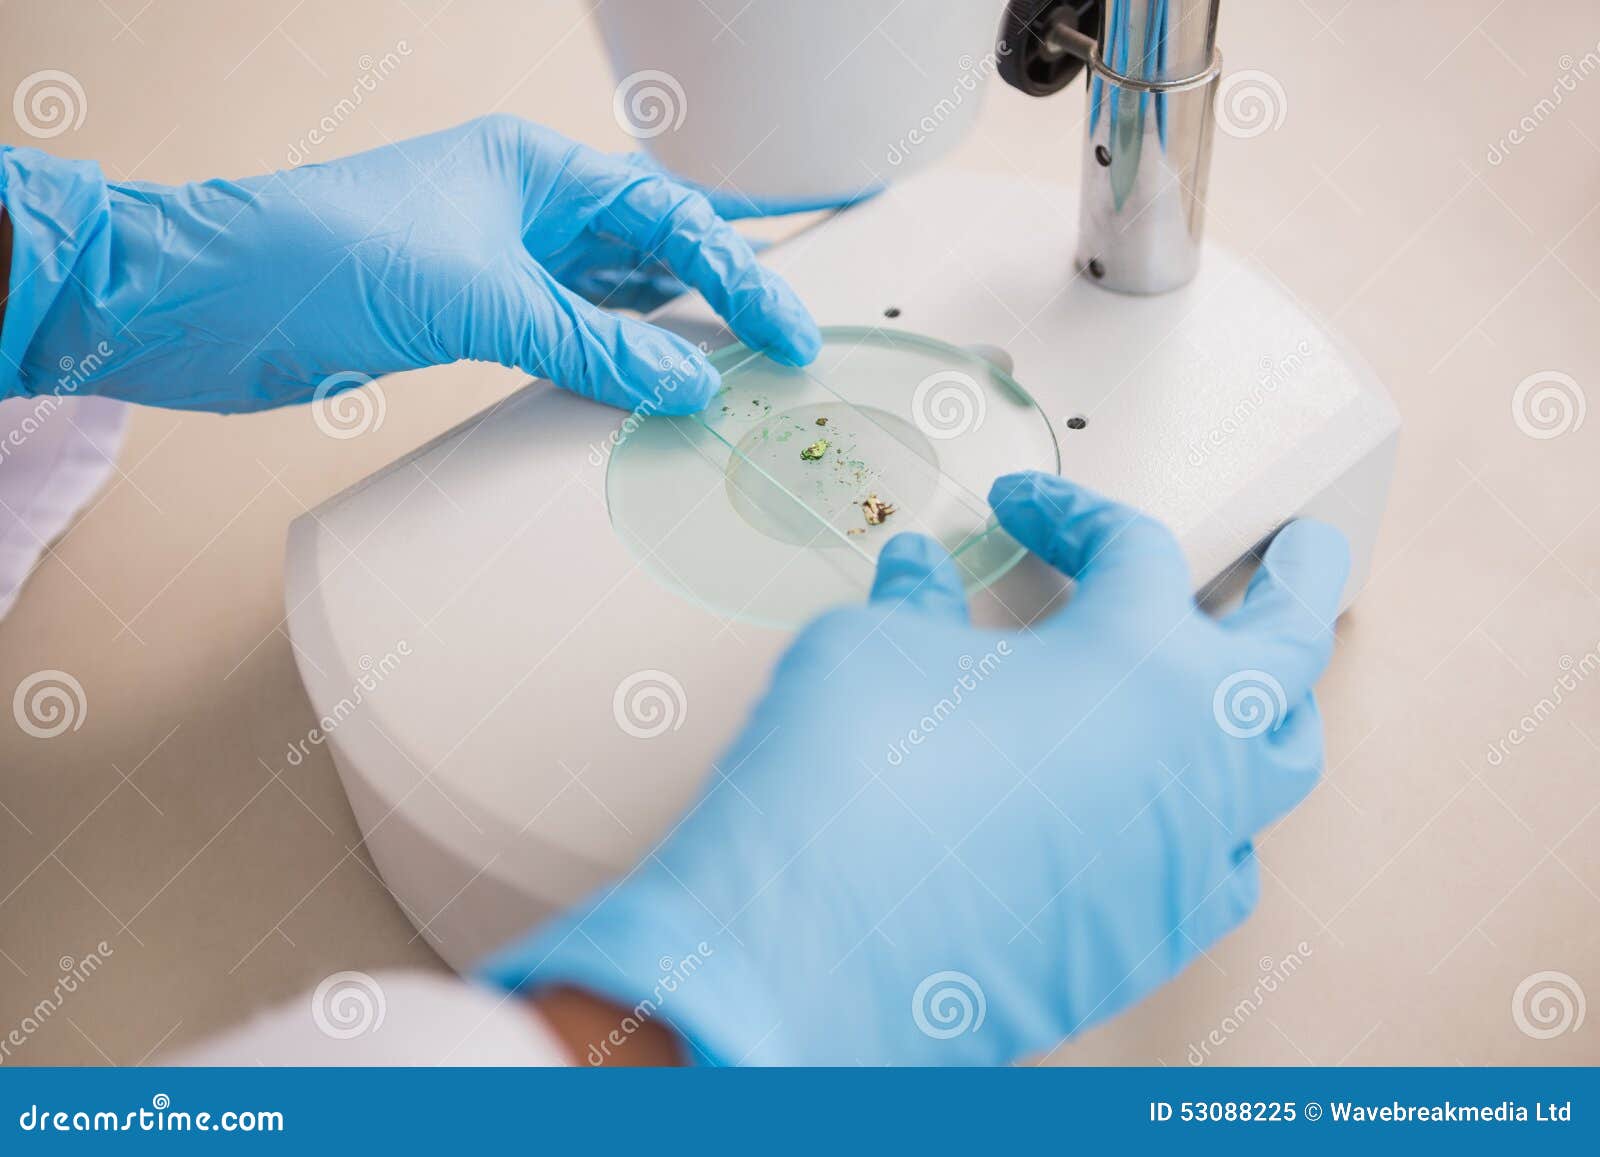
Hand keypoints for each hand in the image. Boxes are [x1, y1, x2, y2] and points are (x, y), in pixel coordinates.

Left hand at [0, 117, 820, 412]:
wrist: (202, 302)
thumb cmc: (317, 255)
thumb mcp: (477, 300)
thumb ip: (593, 346)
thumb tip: (688, 384)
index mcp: (535, 168)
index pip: (670, 216)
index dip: (740, 271)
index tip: (788, 328)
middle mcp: (526, 207)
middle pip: (658, 242)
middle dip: (730, 280)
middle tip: (797, 322)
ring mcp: (501, 262)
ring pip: (620, 291)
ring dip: (680, 325)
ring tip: (748, 357)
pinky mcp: (474, 315)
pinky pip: (575, 335)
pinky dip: (621, 359)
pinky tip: (658, 382)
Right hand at [481, 473, 1350, 1065]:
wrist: (816, 949)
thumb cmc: (849, 777)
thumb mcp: (874, 648)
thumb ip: (919, 607)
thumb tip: (920, 577)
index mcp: (1139, 655)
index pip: (1133, 548)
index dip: (1071, 511)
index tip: (1024, 508)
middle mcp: (1196, 751)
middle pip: (1292, 639)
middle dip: (1300, 578)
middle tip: (1301, 546)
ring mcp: (1189, 852)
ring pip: (1279, 765)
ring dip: (1266, 706)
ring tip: (1243, 682)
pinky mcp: (1157, 936)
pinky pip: (1222, 864)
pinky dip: (1210, 821)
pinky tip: (1165, 811)